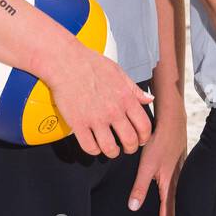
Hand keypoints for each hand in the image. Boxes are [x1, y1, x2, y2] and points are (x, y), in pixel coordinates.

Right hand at [40, 40, 154, 157]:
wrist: (65, 62)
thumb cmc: (91, 64)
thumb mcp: (118, 72)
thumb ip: (134, 90)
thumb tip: (149, 99)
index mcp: (125, 98)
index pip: (144, 126)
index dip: (144, 137)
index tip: (140, 139)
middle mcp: (113, 111)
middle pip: (129, 141)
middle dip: (131, 148)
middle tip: (127, 148)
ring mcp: (95, 119)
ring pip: (110, 148)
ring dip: (113, 152)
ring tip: (111, 149)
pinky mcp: (78, 124)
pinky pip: (89, 147)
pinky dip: (94, 151)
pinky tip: (95, 146)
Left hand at [128, 112, 185, 215]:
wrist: (173, 121)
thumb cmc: (159, 141)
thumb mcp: (146, 164)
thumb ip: (140, 186)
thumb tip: (134, 207)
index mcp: (170, 186)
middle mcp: (177, 184)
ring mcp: (180, 178)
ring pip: (180, 207)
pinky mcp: (180, 171)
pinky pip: (181, 197)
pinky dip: (179, 210)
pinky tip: (178, 211)